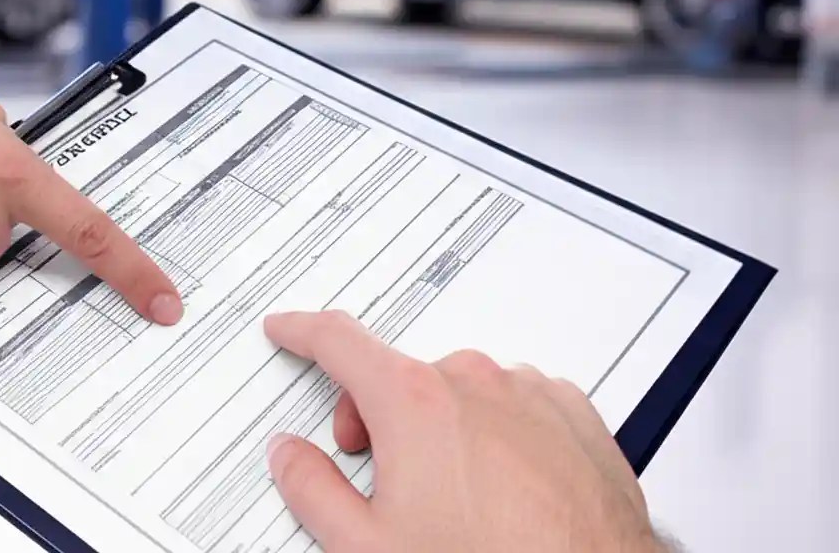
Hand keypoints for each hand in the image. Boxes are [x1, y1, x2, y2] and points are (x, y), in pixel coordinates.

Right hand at [262, 311, 660, 552]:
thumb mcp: (367, 546)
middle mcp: (473, 382)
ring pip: (461, 391)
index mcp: (414, 402)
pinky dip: (496, 430)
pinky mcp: (572, 414)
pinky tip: (500, 488)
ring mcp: (528, 394)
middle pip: (400, 376)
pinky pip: (516, 403)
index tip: (289, 330)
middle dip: (377, 417)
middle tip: (380, 476)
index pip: (338, 341)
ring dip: (442, 426)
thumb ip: (312, 490)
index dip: (303, 332)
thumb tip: (291, 457)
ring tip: (454, 496)